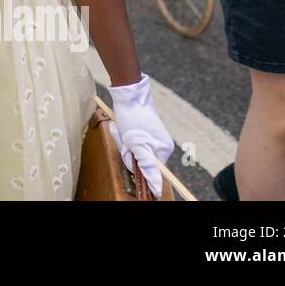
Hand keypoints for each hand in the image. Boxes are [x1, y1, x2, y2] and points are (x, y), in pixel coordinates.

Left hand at [107, 74, 174, 197]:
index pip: (152, 172)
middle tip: (125, 140)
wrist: (129, 96)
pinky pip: (131, 144)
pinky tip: (121, 129)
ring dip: (124, 146)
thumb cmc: (133, 119)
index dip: (140, 169)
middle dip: (129, 154)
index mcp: (163, 151)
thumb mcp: (137, 145)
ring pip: (134, 153)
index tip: (132, 159)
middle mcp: (161, 146)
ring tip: (122, 132)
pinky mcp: (143, 133)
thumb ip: (147, 167)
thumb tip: (157, 188)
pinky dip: (124, 139)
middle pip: (141, 162)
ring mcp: (152, 139)